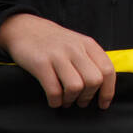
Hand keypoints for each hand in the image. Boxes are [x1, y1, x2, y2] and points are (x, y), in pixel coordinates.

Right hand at [0, 13, 115, 108]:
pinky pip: (54, 90)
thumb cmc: (54, 41)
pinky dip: (56, 101)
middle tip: (81, 102)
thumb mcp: (78, 43)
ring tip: (67, 101)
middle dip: (89, 96)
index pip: (107, 70)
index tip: (103, 104)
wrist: (25, 28)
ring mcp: (58, 55)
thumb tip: (102, 87)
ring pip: (76, 86)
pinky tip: (54, 100)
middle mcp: (75, 48)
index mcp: (88, 44)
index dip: (108, 91)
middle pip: (94, 80)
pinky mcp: (40, 63)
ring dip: (72, 100)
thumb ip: (91, 60)